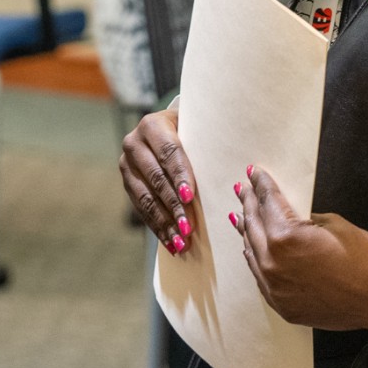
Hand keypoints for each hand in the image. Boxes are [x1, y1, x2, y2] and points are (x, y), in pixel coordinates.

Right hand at [119, 104, 197, 256]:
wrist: (164, 130)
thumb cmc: (191, 131)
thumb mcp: (196, 129)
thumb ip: (206, 144)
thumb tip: (240, 169)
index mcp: (152, 125)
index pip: (168, 151)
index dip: (179, 175)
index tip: (190, 197)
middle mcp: (134, 142)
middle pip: (156, 178)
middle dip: (173, 205)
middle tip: (188, 228)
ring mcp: (127, 164)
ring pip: (146, 197)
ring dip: (164, 222)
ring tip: (181, 242)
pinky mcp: (127, 181)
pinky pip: (140, 207)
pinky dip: (157, 226)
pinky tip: (170, 242)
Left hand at [232, 166, 367, 332]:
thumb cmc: (364, 256)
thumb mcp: (331, 223)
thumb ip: (301, 219)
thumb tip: (285, 216)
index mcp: (284, 237)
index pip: (267, 202)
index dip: (261, 184)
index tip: (253, 172)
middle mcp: (272, 263)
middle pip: (253, 226)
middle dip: (249, 204)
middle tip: (243, 188)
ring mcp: (274, 288)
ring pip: (252, 252)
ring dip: (247, 232)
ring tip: (240, 215)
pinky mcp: (281, 305)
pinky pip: (260, 277)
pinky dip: (256, 259)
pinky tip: (252, 248)